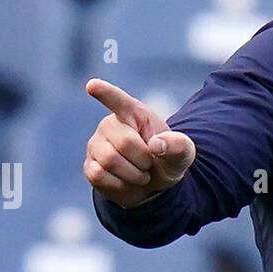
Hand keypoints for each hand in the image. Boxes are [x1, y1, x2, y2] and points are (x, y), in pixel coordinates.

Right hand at [83, 78, 196, 207]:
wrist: (153, 185)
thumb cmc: (166, 159)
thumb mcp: (182, 153)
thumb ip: (178, 145)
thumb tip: (156, 145)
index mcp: (134, 113)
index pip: (117, 100)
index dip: (105, 92)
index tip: (92, 85)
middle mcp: (110, 125)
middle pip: (124, 143)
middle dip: (144, 160)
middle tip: (149, 163)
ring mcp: (96, 145)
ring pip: (109, 161)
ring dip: (133, 174)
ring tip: (139, 173)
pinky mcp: (90, 165)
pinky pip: (99, 176)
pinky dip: (119, 185)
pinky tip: (125, 181)